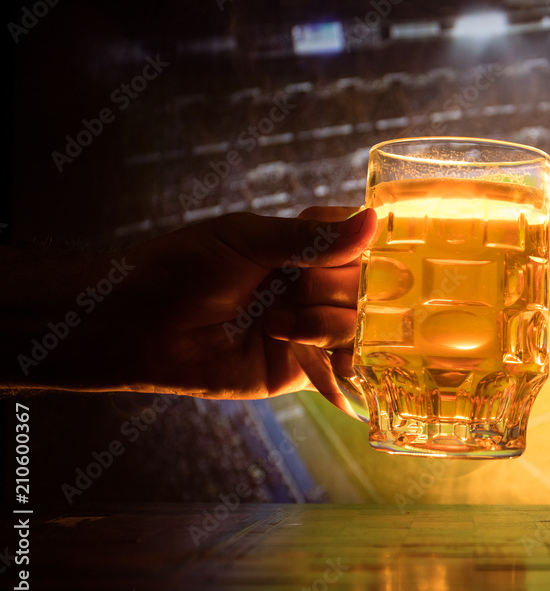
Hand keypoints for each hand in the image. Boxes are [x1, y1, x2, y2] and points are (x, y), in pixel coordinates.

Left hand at [1, 208, 376, 411]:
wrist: (138, 325)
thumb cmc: (183, 268)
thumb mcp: (249, 240)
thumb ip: (313, 238)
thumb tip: (371, 222)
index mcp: (304, 244)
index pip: (362, 237)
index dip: (368, 245)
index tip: (364, 251)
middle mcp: (314, 284)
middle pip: (366, 283)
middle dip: (333, 287)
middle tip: (291, 290)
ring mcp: (311, 325)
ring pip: (357, 324)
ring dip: (321, 323)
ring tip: (276, 324)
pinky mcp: (301, 368)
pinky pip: (343, 366)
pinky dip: (341, 363)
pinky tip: (323, 355)